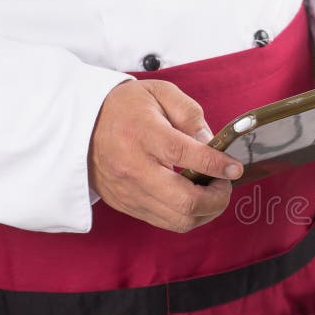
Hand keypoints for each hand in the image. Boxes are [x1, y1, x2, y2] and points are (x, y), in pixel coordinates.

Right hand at [88, 80, 243, 232]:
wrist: (79, 125)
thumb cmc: (125, 107)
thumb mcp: (160, 92)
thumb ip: (190, 114)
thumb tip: (211, 142)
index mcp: (143, 134)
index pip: (185, 155)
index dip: (216, 165)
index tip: (234, 167)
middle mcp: (134, 168)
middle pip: (185, 201)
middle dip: (217, 198)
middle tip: (225, 184)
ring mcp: (129, 192)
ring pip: (179, 220)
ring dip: (207, 211)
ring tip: (213, 192)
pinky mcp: (126, 205)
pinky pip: (166, 222)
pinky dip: (189, 216)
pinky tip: (196, 199)